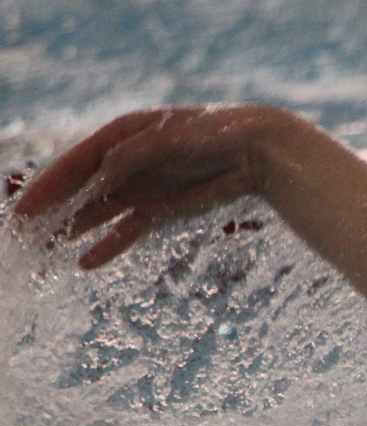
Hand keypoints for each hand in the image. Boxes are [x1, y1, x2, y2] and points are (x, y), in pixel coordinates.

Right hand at [11, 105, 292, 267]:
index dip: (46, 188)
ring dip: (71, 231)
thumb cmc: (212, 135)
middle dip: (49, 212)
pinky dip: (108, 246)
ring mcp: (141, 186)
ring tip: (43, 254)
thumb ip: (132, 155)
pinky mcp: (161, 209)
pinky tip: (85, 263)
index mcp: (118, 135)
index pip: (73, 165)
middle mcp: (123, 161)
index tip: (23, 212)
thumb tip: (100, 175)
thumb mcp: (169, 139)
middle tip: (22, 237)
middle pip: (77, 190)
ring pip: (97, 213)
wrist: (255, 150)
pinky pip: (127, 231)